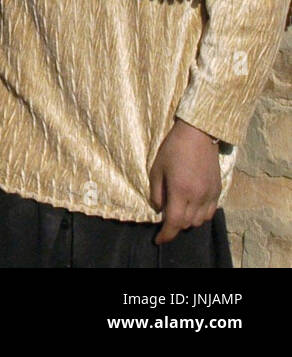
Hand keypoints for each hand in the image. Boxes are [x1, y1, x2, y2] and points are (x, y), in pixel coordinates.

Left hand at [149, 119, 221, 244]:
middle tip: (165, 219)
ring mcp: (210, 194)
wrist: (198, 135)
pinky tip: (192, 207)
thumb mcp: (157, 169)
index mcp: (180, 191)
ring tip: (178, 211)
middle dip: (175, 226)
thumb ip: (156, 192)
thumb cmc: (173, 149)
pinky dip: (200, 215)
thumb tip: (159, 209)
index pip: (174, 222)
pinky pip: (210, 212)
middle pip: (187, 223)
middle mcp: (198, 196)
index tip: (158, 240)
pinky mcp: (218, 190)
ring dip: (188, 221)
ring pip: (200, 220)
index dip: (166, 235)